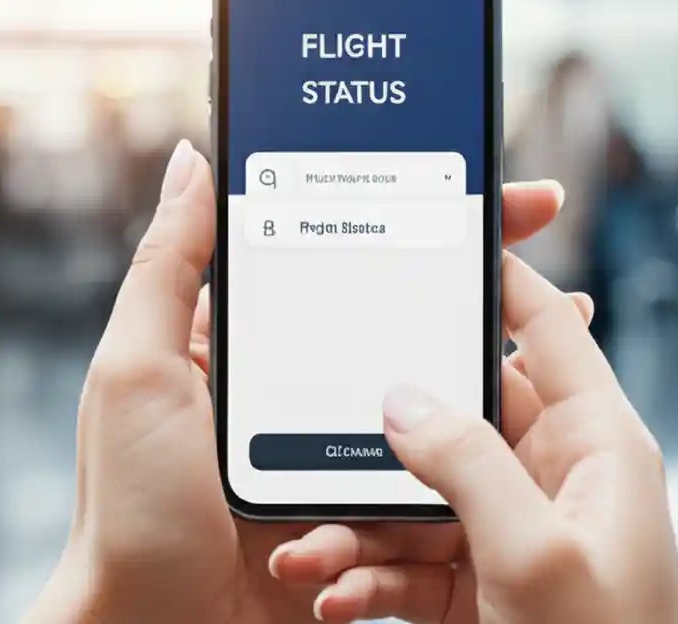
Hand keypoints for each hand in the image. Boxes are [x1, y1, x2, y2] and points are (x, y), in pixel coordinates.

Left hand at [24, 139, 567, 623]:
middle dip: (475, 295)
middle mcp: (294, 390)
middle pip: (398, 323)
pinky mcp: (353, 515)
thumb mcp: (138, 370)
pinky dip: (464, 469)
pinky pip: (418, 485)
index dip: (417, 220)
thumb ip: (168, 268)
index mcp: (245, 343)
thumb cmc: (127, 510)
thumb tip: (195, 162)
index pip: (342, 257)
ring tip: (550, 359)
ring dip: (488, 383)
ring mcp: (328, 454)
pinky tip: (505, 453)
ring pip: (425, 405)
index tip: (490, 200)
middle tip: (548, 269)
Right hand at [270, 254, 677, 622]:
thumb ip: (468, 465)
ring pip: (419, 499)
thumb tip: (404, 398)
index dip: (495, 281)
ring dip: (358, 524)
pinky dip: (368, 576)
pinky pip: (412, 561)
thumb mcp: (536, 556)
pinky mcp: (483, 590)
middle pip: (457, 420)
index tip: (431, 246)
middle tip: (321, 443)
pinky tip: (332, 594)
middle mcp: (555, 480)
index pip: (545, 333)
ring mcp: (515, 536)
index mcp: (597, 447)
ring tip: (307, 556)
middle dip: (383, 440)